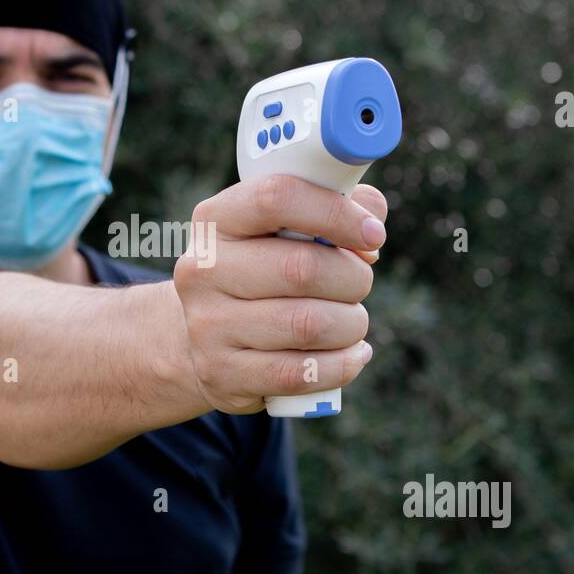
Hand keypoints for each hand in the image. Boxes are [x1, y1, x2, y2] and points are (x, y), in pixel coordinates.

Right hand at [173, 174, 387, 413]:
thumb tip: (370, 223)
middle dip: (353, 278)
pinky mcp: (221, 375)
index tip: (371, 235)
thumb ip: (333, 206)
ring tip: (351, 321)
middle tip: (359, 283)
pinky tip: (351, 355)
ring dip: (351, 324)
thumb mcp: (280, 230)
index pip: (277, 198)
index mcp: (216, 220)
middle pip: (302, 268)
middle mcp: (203, 270)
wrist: (202, 339)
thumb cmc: (261, 271)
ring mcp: (207, 326)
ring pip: (309, 325)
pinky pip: (302, 373)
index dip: (336, 213)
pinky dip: (343, 364)